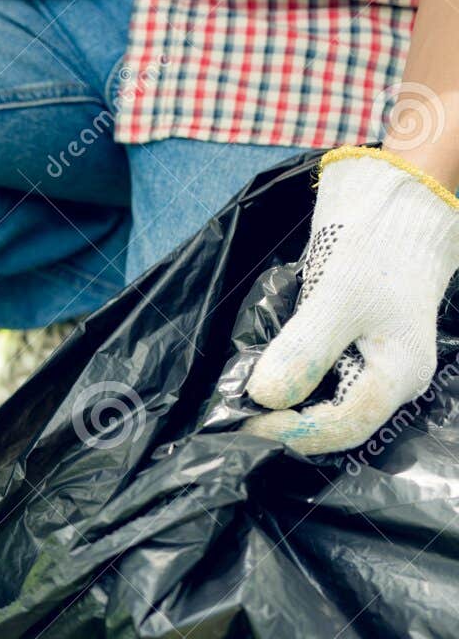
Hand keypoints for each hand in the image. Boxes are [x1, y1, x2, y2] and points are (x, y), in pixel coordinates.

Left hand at [244, 148, 458, 453]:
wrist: (397, 206)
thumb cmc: (375, 248)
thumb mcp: (335, 298)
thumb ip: (304, 350)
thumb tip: (265, 397)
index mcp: (398, 375)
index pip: (344, 427)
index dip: (293, 432)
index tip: (248, 423)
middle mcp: (393, 378)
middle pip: (338, 422)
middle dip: (289, 425)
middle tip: (240, 419)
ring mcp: (377, 363)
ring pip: (329, 403)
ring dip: (289, 407)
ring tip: (246, 404)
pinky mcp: (358, 346)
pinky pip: (325, 378)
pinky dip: (295, 382)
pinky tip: (267, 377)